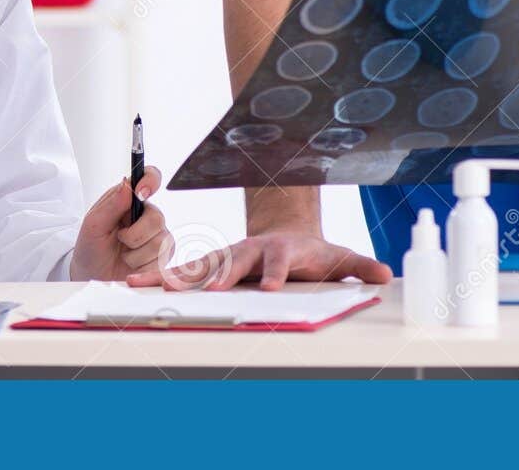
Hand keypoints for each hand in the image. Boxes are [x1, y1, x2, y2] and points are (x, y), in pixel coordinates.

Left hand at [69, 166, 170, 280]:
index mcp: (130, 200)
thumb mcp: (93, 224)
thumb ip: (111, 204)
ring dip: (135, 253)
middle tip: (120, 238)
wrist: (91, 276)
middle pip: (157, 218)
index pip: (150, 178)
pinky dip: (141, 265)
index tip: (140, 192)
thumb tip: (127, 185)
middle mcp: (147, 216)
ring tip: (123, 255)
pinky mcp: (161, 258)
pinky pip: (161, 260)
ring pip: (160, 242)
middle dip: (134, 234)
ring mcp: (157, 237)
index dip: (151, 180)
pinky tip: (131, 265)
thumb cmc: (91, 247)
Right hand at [128, 229, 390, 290]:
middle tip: (209, 288)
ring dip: (173, 274)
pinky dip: (160, 278)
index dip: (275, 272)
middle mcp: (249, 250)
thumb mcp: (339, 257)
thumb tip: (384, 273)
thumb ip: (358, 266)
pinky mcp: (213, 266)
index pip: (278, 260)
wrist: (286, 230)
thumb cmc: (312, 251)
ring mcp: (228, 257)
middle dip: (218, 274)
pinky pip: (185, 273)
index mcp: (280, 249)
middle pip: (231, 261)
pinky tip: (134, 284)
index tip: (270, 287)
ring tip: (142, 284)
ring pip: (199, 265)